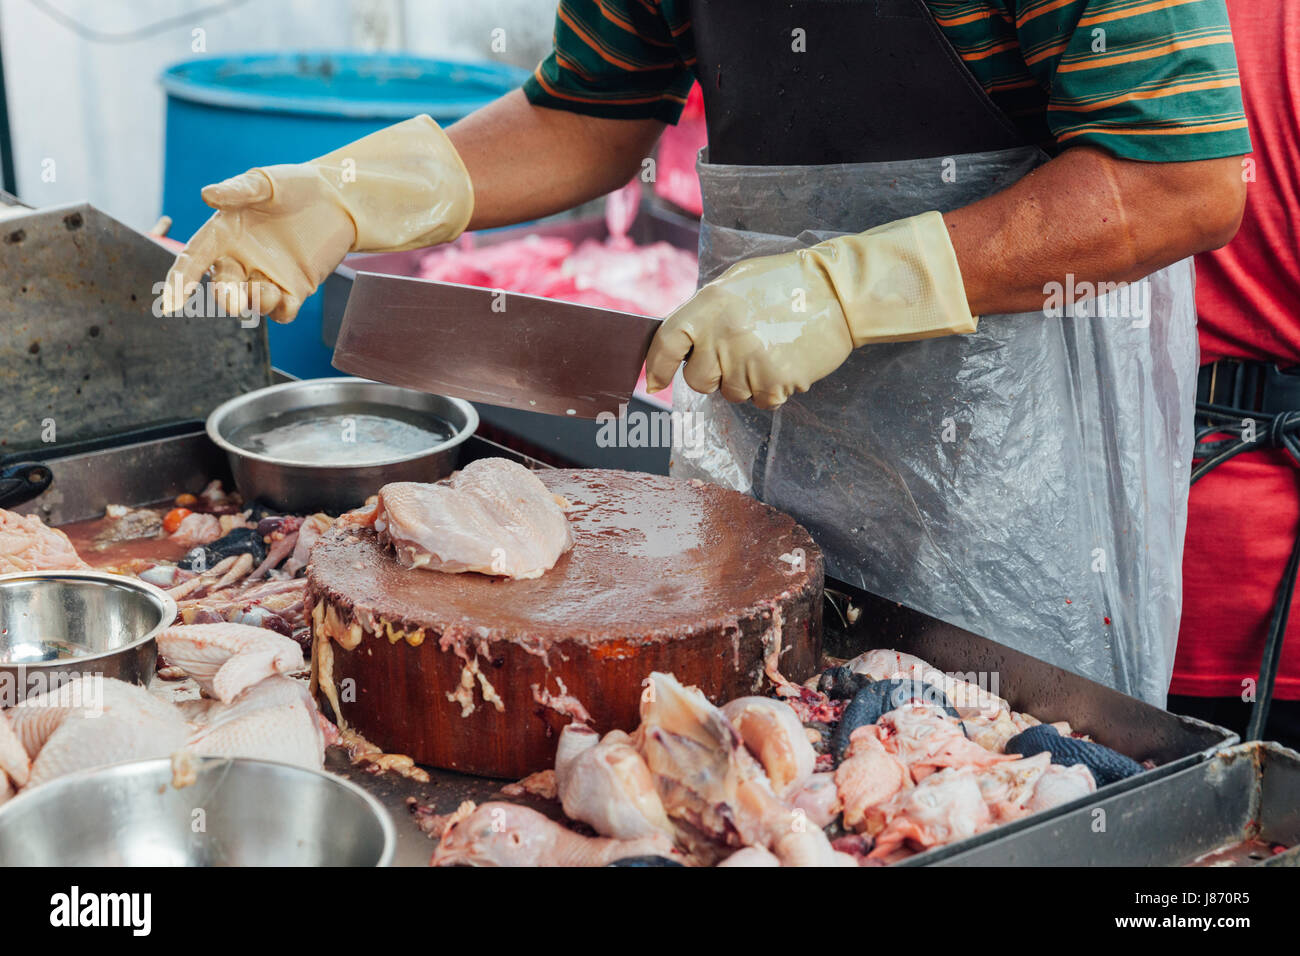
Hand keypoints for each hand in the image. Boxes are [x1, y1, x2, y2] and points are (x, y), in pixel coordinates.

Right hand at [160, 166, 354, 322]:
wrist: (337, 199)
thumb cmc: (294, 186)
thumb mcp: (264, 183)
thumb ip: (237, 191)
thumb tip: (207, 195)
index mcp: (224, 234)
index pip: (193, 259)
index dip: (180, 280)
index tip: (171, 301)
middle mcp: (241, 259)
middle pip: (224, 288)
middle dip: (226, 298)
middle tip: (234, 303)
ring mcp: (268, 276)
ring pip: (253, 303)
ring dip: (256, 303)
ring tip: (268, 291)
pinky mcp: (296, 288)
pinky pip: (283, 310)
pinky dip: (281, 310)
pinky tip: (286, 299)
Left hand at [645, 211, 977, 408]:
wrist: (838, 292)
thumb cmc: (785, 283)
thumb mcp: (735, 284)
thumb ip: (705, 313)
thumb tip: (679, 344)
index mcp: (708, 305)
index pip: (665, 343)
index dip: (656, 367)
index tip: (655, 384)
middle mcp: (722, 334)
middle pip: (698, 380)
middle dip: (714, 375)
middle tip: (740, 353)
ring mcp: (748, 360)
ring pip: (732, 393)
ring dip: (747, 381)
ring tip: (771, 350)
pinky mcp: (774, 380)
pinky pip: (761, 400)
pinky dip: (772, 389)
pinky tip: (787, 361)